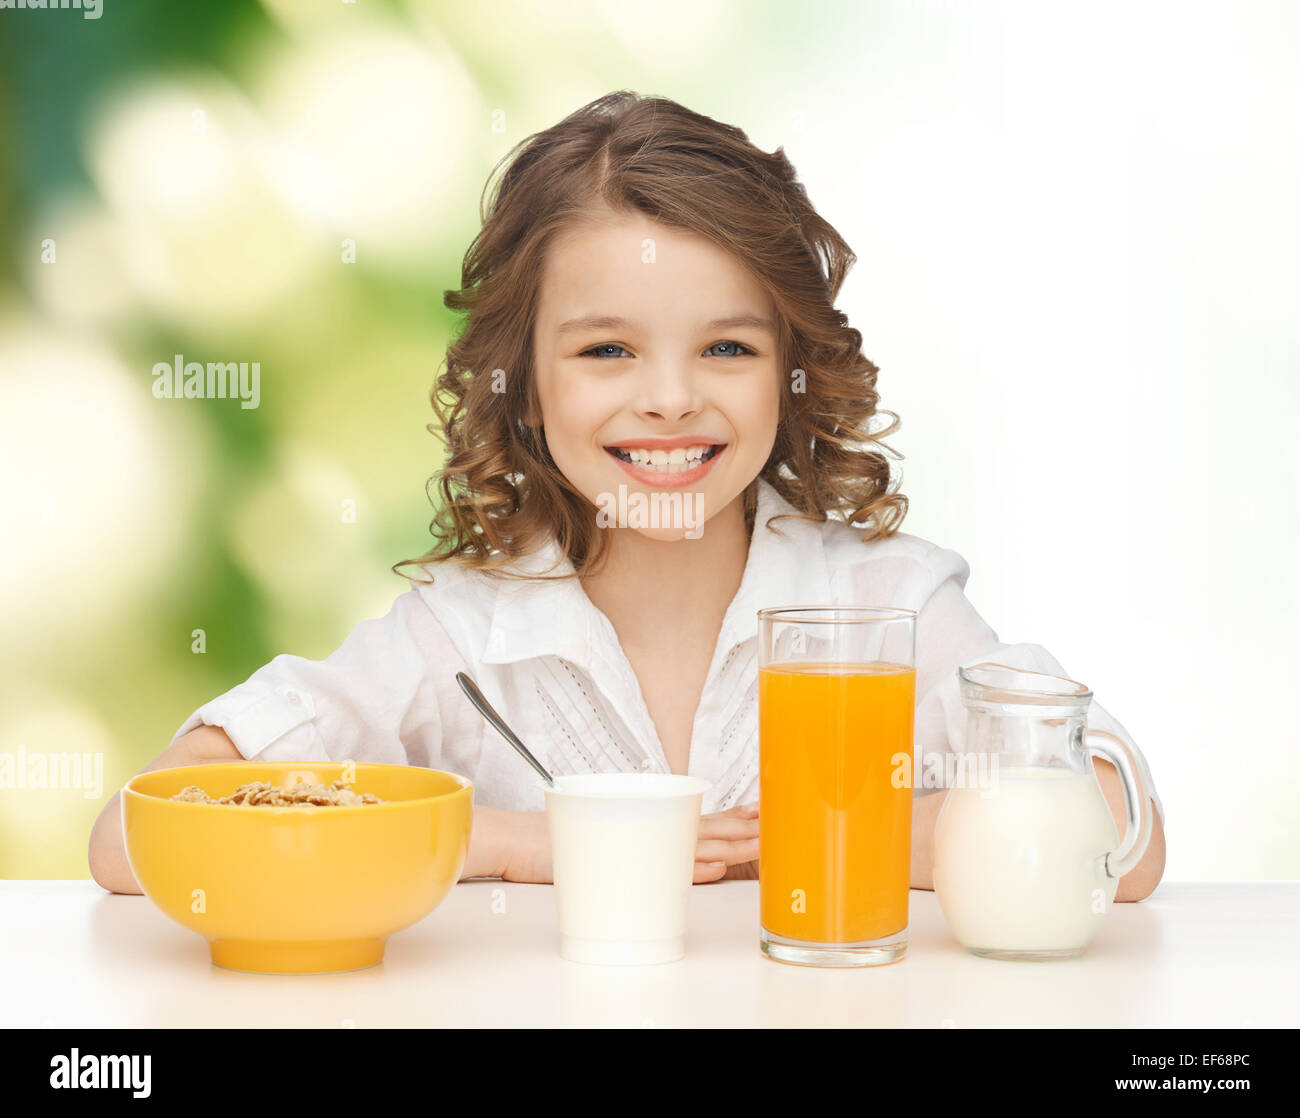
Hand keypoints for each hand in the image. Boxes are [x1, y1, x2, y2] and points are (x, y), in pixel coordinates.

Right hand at [492, 801, 760, 884]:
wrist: (523, 841)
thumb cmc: (566, 838)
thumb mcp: (615, 830)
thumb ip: (653, 839)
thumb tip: (698, 860)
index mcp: (651, 820)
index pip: (704, 818)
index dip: (736, 815)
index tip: (764, 811)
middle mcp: (649, 829)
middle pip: (708, 828)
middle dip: (745, 828)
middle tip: (776, 825)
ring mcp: (638, 846)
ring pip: (695, 845)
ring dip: (731, 846)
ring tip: (760, 844)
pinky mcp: (623, 865)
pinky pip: (664, 868)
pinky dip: (692, 869)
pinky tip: (717, 868)